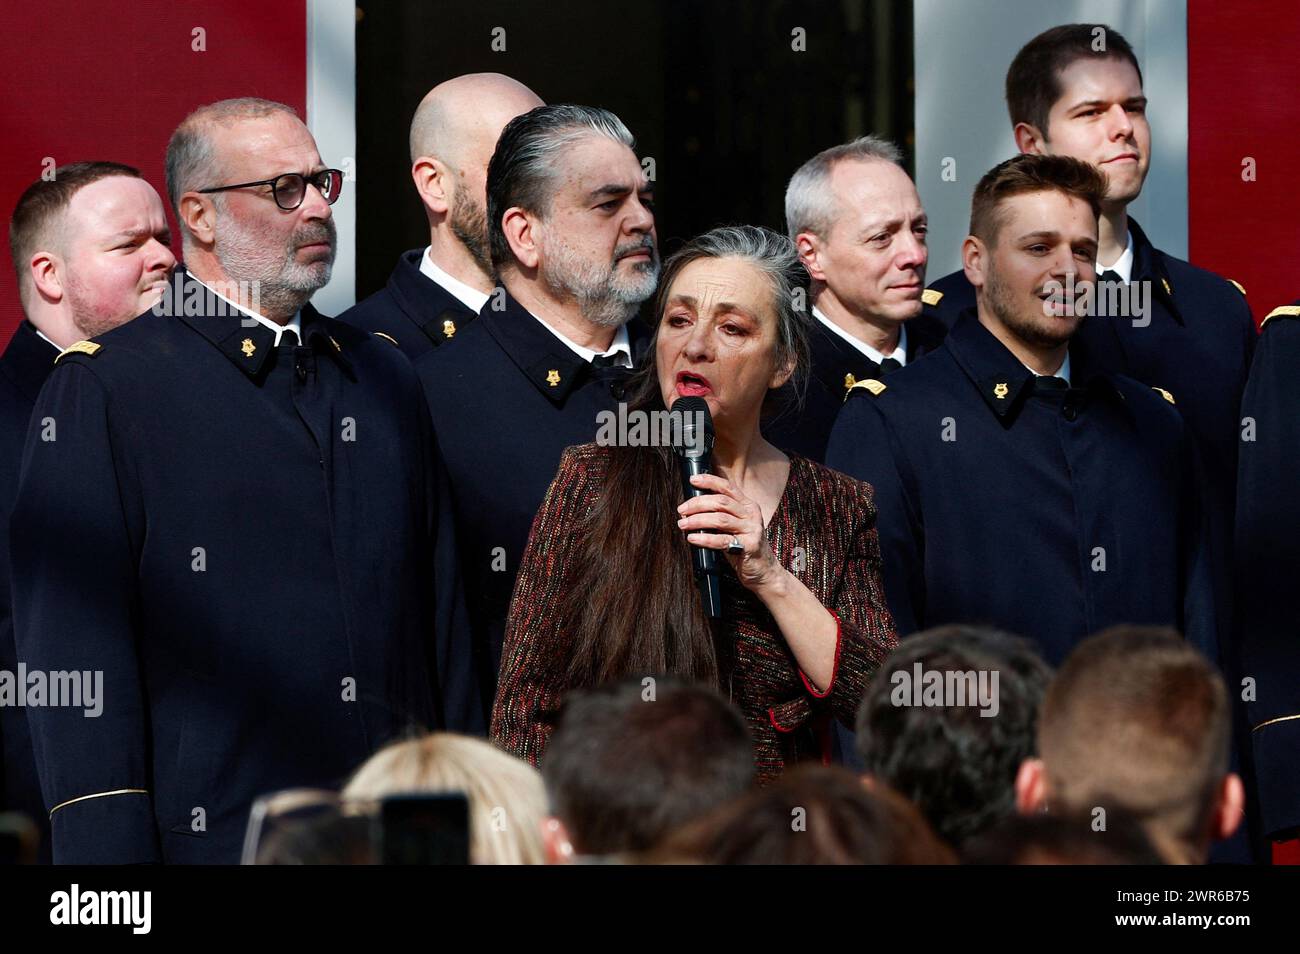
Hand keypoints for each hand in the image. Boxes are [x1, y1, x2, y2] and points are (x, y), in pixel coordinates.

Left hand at [677, 473, 784, 591]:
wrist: (764, 571)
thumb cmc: (744, 547)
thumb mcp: (734, 527)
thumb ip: (720, 515)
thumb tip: (692, 509)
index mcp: (748, 506)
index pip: (728, 487)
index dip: (709, 481)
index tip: (693, 480)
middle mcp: (751, 514)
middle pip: (720, 502)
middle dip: (697, 504)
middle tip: (682, 510)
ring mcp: (752, 530)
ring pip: (720, 519)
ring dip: (697, 520)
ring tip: (683, 524)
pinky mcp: (749, 546)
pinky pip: (722, 540)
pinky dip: (704, 538)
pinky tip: (693, 538)